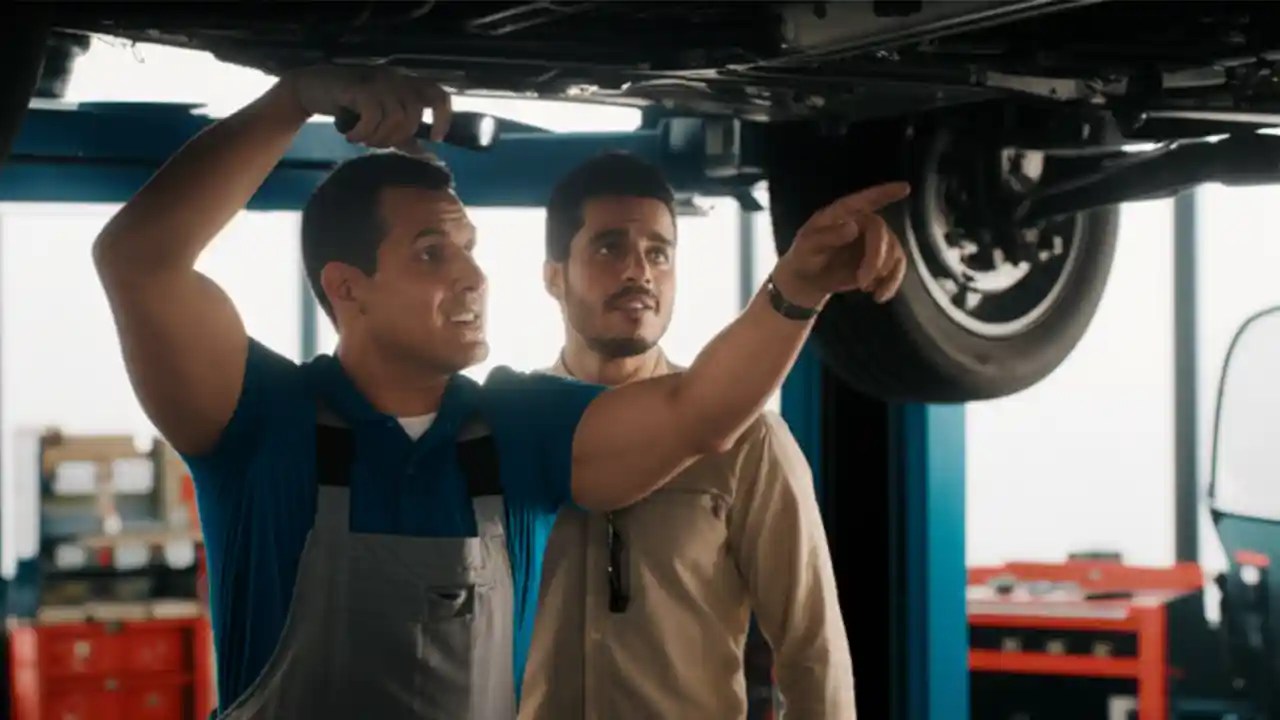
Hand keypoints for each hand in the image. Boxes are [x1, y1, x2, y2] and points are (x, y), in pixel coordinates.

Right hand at [279, 64, 452, 152]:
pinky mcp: (359, 88)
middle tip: (376, 144)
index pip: (437, 94)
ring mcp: (377, 81)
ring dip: (378, 137)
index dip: (442, 117)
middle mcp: (395, 79)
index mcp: (405, 84)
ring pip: (395, 117)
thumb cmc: (348, 106)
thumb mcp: (380, 120)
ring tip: (362, 140)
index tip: (435, 138)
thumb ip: (402, 135)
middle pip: (413, 114)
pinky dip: (363, 132)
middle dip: (396, 137)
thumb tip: (425, 155)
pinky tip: (350, 136)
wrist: (310, 88)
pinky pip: (373, 116)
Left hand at [772, 181, 911, 306]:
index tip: (905, 188)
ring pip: (894, 251)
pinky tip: (879, 295)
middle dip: (877, 259)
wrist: (807, 280)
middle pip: (882, 234)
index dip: (886, 193)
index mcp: (843, 214)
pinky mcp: (880, 261)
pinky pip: (896, 268)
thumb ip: (827, 236)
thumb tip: (853, 226)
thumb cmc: (803, 257)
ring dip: (885, 273)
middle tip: (863, 282)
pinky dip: (891, 282)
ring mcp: (873, 242)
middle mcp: (862, 223)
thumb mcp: (807, 247)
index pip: (866, 200)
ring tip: (866, 289)